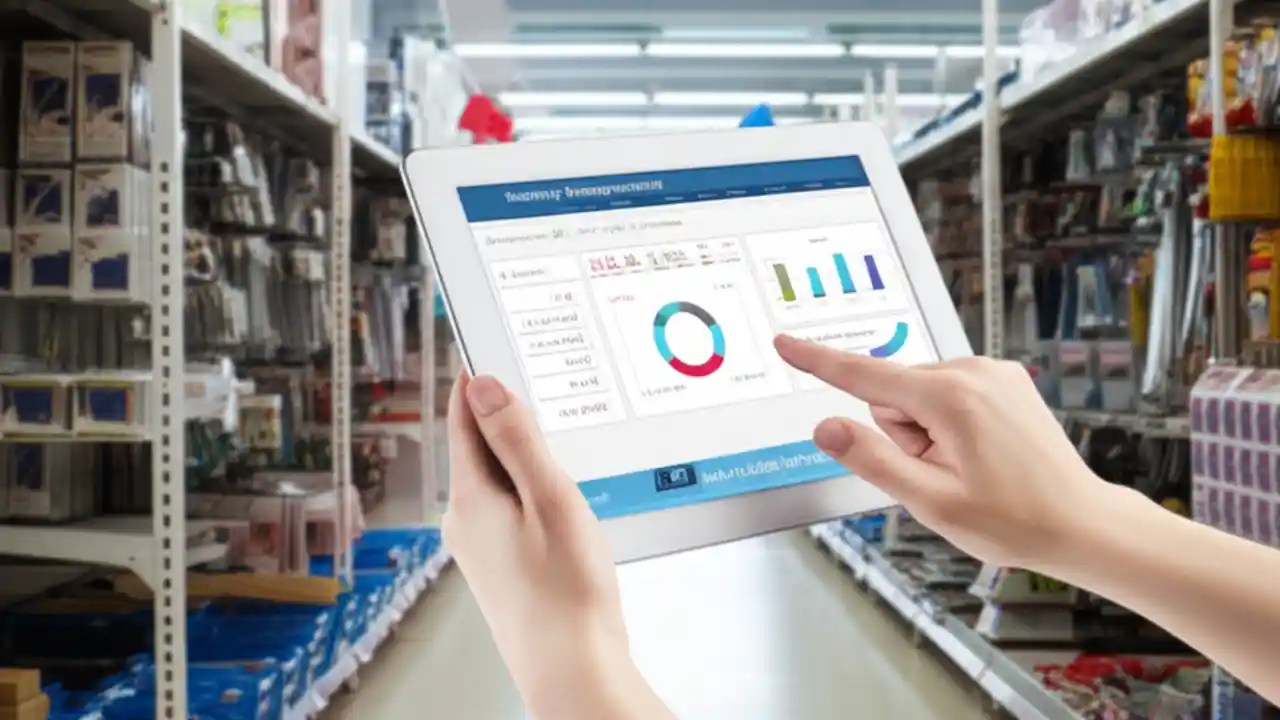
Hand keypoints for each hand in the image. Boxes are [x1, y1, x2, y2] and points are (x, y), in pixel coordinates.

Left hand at [444, 373, 671, 719]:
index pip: (463, 417)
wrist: (573, 667)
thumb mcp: (551, 499)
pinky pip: (508, 506)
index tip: (487, 344)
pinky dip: (530, 488)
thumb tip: (484, 387)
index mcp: (470, 498)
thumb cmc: (567, 594)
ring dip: (523, 455)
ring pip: (497, 477)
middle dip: (508, 416)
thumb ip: (518, 440)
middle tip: (539, 385)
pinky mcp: (500, 563)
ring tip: (559, 446)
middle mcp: (464, 521)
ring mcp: (480, 545)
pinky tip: (559, 499)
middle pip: (479, 445)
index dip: (477, 378)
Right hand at [775, 336, 1108, 569]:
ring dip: (925, 432)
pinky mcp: (1003, 379)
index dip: (818, 361)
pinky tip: (978, 454)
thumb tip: (825, 427)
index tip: (785, 341)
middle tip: (942, 476)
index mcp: (950, 398)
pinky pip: (946, 393)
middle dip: (902, 435)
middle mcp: (973, 371)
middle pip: (893, 395)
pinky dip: (947, 422)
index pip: (864, 377)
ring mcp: (992, 372)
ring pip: (918, 396)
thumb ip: (872, 459)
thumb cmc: (1012, 521)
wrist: (1080, 523)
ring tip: (966, 469)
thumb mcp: (930, 501)